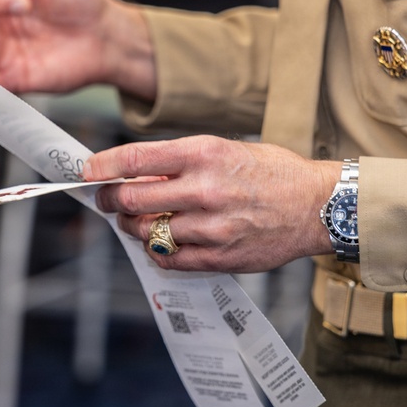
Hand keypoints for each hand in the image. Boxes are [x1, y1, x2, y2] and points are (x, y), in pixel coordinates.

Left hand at [83, 135, 339, 272]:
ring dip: (132, 226)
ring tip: (135, 219)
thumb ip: (180, 161)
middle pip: (131, 199)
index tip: (88, 172)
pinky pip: (168, 259)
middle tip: (106, 199)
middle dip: (109, 199)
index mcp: (205, 153)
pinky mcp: (219, 257)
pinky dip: (156, 250)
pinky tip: (162, 240)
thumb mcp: (226, 148)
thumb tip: (133, 172)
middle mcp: (205, 189)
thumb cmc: (272, 172)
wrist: (318, 206)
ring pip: (146, 231)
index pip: (135, 159)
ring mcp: (211, 227)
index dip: (102, 166)